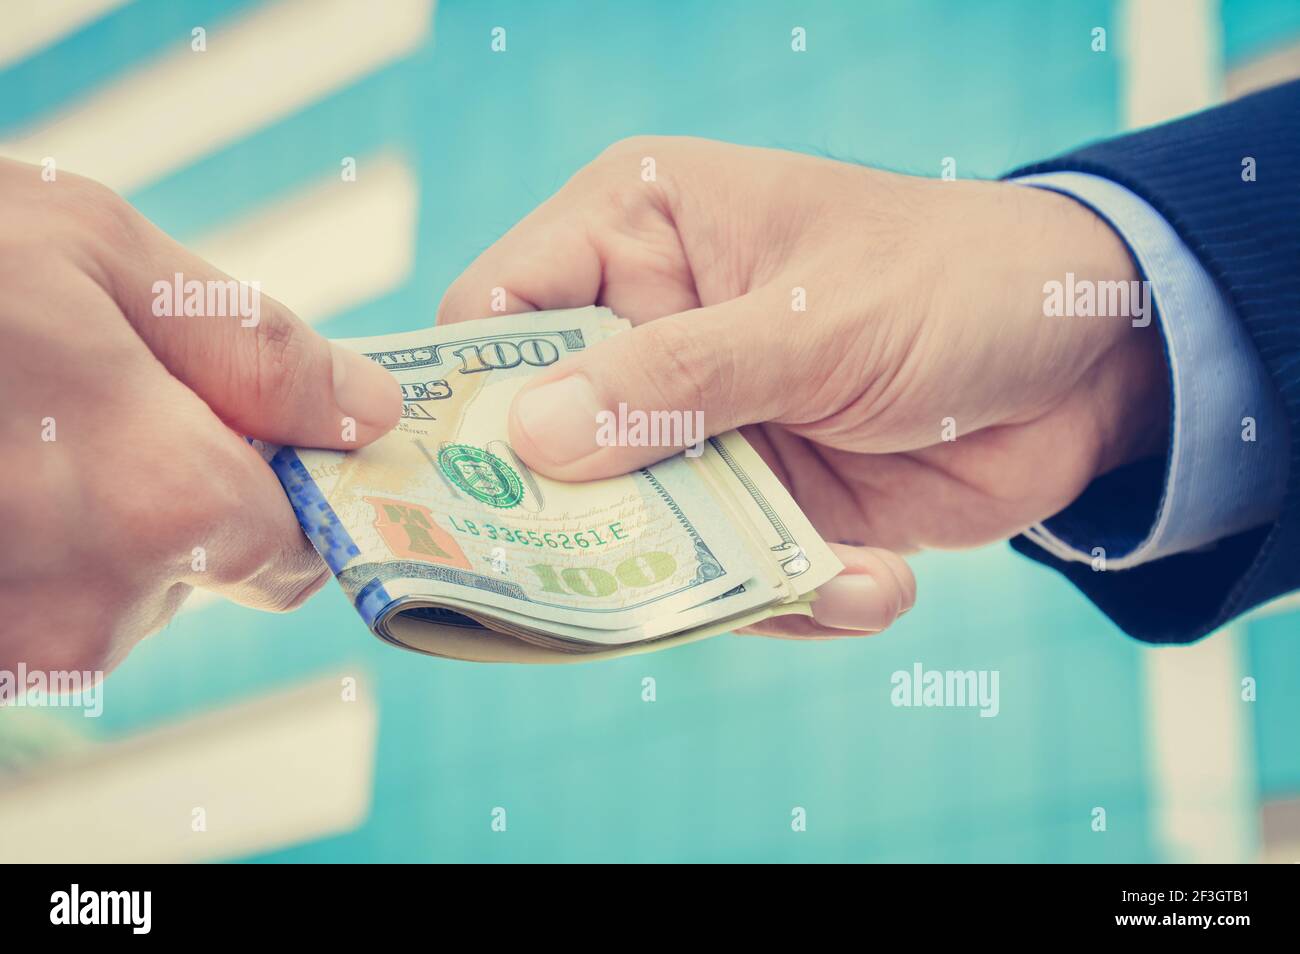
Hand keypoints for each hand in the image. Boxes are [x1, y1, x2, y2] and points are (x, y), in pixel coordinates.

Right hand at [0, 159, 402, 674]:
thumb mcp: (105, 256)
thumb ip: (258, 351)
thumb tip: (368, 412)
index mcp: (167, 502)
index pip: (299, 549)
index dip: (288, 489)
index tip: (257, 436)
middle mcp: (101, 603)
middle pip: (208, 568)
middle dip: (187, 491)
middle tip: (103, 397)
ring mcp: (18, 643)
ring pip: (123, 590)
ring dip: (100, 517)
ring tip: (23, 424)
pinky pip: (45, 606)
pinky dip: (32, 548)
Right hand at [437, 137, 1168, 637]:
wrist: (1095, 359)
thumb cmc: (954, 283)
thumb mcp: (815, 322)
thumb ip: (676, 381)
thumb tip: (533, 440)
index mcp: (637, 234)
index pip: (499, 310)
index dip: (468, 398)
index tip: (460, 492)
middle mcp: (649, 332)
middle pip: (549, 444)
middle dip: (588, 523)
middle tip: (626, 589)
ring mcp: (701, 425)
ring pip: (636, 531)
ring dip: (719, 578)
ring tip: (832, 575)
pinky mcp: (756, 499)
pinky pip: (724, 573)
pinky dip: (791, 596)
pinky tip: (874, 582)